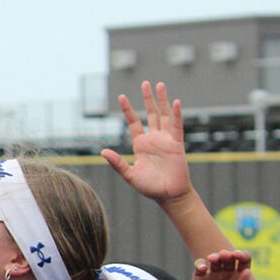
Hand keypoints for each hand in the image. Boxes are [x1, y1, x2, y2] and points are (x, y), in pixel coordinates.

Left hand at [101, 81, 190, 204]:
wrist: (169, 196)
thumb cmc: (150, 187)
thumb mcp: (129, 175)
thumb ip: (117, 163)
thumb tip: (102, 151)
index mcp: (141, 144)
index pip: (134, 122)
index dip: (128, 109)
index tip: (122, 96)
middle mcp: (153, 139)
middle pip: (151, 113)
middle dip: (147, 98)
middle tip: (145, 83)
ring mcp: (166, 140)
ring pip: (164, 115)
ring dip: (162, 100)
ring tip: (160, 85)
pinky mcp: (177, 144)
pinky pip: (177, 126)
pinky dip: (176, 114)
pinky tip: (175, 102)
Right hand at [189, 249, 254, 279]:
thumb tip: (247, 271)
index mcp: (240, 279)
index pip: (244, 261)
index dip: (242, 255)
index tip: (238, 255)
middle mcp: (227, 275)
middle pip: (228, 258)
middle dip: (227, 254)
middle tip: (225, 256)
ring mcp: (213, 276)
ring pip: (214, 259)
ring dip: (215, 256)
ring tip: (214, 259)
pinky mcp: (199, 279)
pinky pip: (200, 266)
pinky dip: (201, 264)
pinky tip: (204, 269)